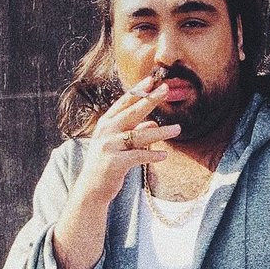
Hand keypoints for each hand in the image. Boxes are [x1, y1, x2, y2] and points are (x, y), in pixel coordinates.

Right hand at [73, 75, 180, 207]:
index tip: (152, 79)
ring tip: (178, 129)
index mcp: (106, 123)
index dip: (138, 90)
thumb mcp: (119, 144)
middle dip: (150, 100)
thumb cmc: (106, 165)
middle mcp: (106, 132)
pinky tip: (164, 155)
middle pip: (132, 112)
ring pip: (139, 136)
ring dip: (160, 132)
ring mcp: (109, 146)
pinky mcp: (114, 163)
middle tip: (166, 89)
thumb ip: (134, 132)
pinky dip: (152, 155)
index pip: (124, 102)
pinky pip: (138, 156)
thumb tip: (153, 123)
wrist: (91, 189)